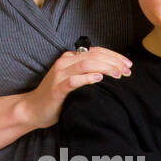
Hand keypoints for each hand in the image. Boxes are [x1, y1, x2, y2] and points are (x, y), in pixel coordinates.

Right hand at [16, 46, 132, 131]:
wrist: (32, 109)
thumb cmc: (56, 96)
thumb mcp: (72, 79)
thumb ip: (86, 72)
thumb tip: (112, 72)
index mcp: (69, 58)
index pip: (96, 51)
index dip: (114, 56)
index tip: (128, 64)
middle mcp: (64, 63)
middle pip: (93, 56)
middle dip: (113, 62)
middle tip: (127, 71)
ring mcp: (59, 75)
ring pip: (86, 64)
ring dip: (105, 68)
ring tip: (118, 74)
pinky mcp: (57, 88)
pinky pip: (74, 81)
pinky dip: (87, 78)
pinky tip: (99, 79)